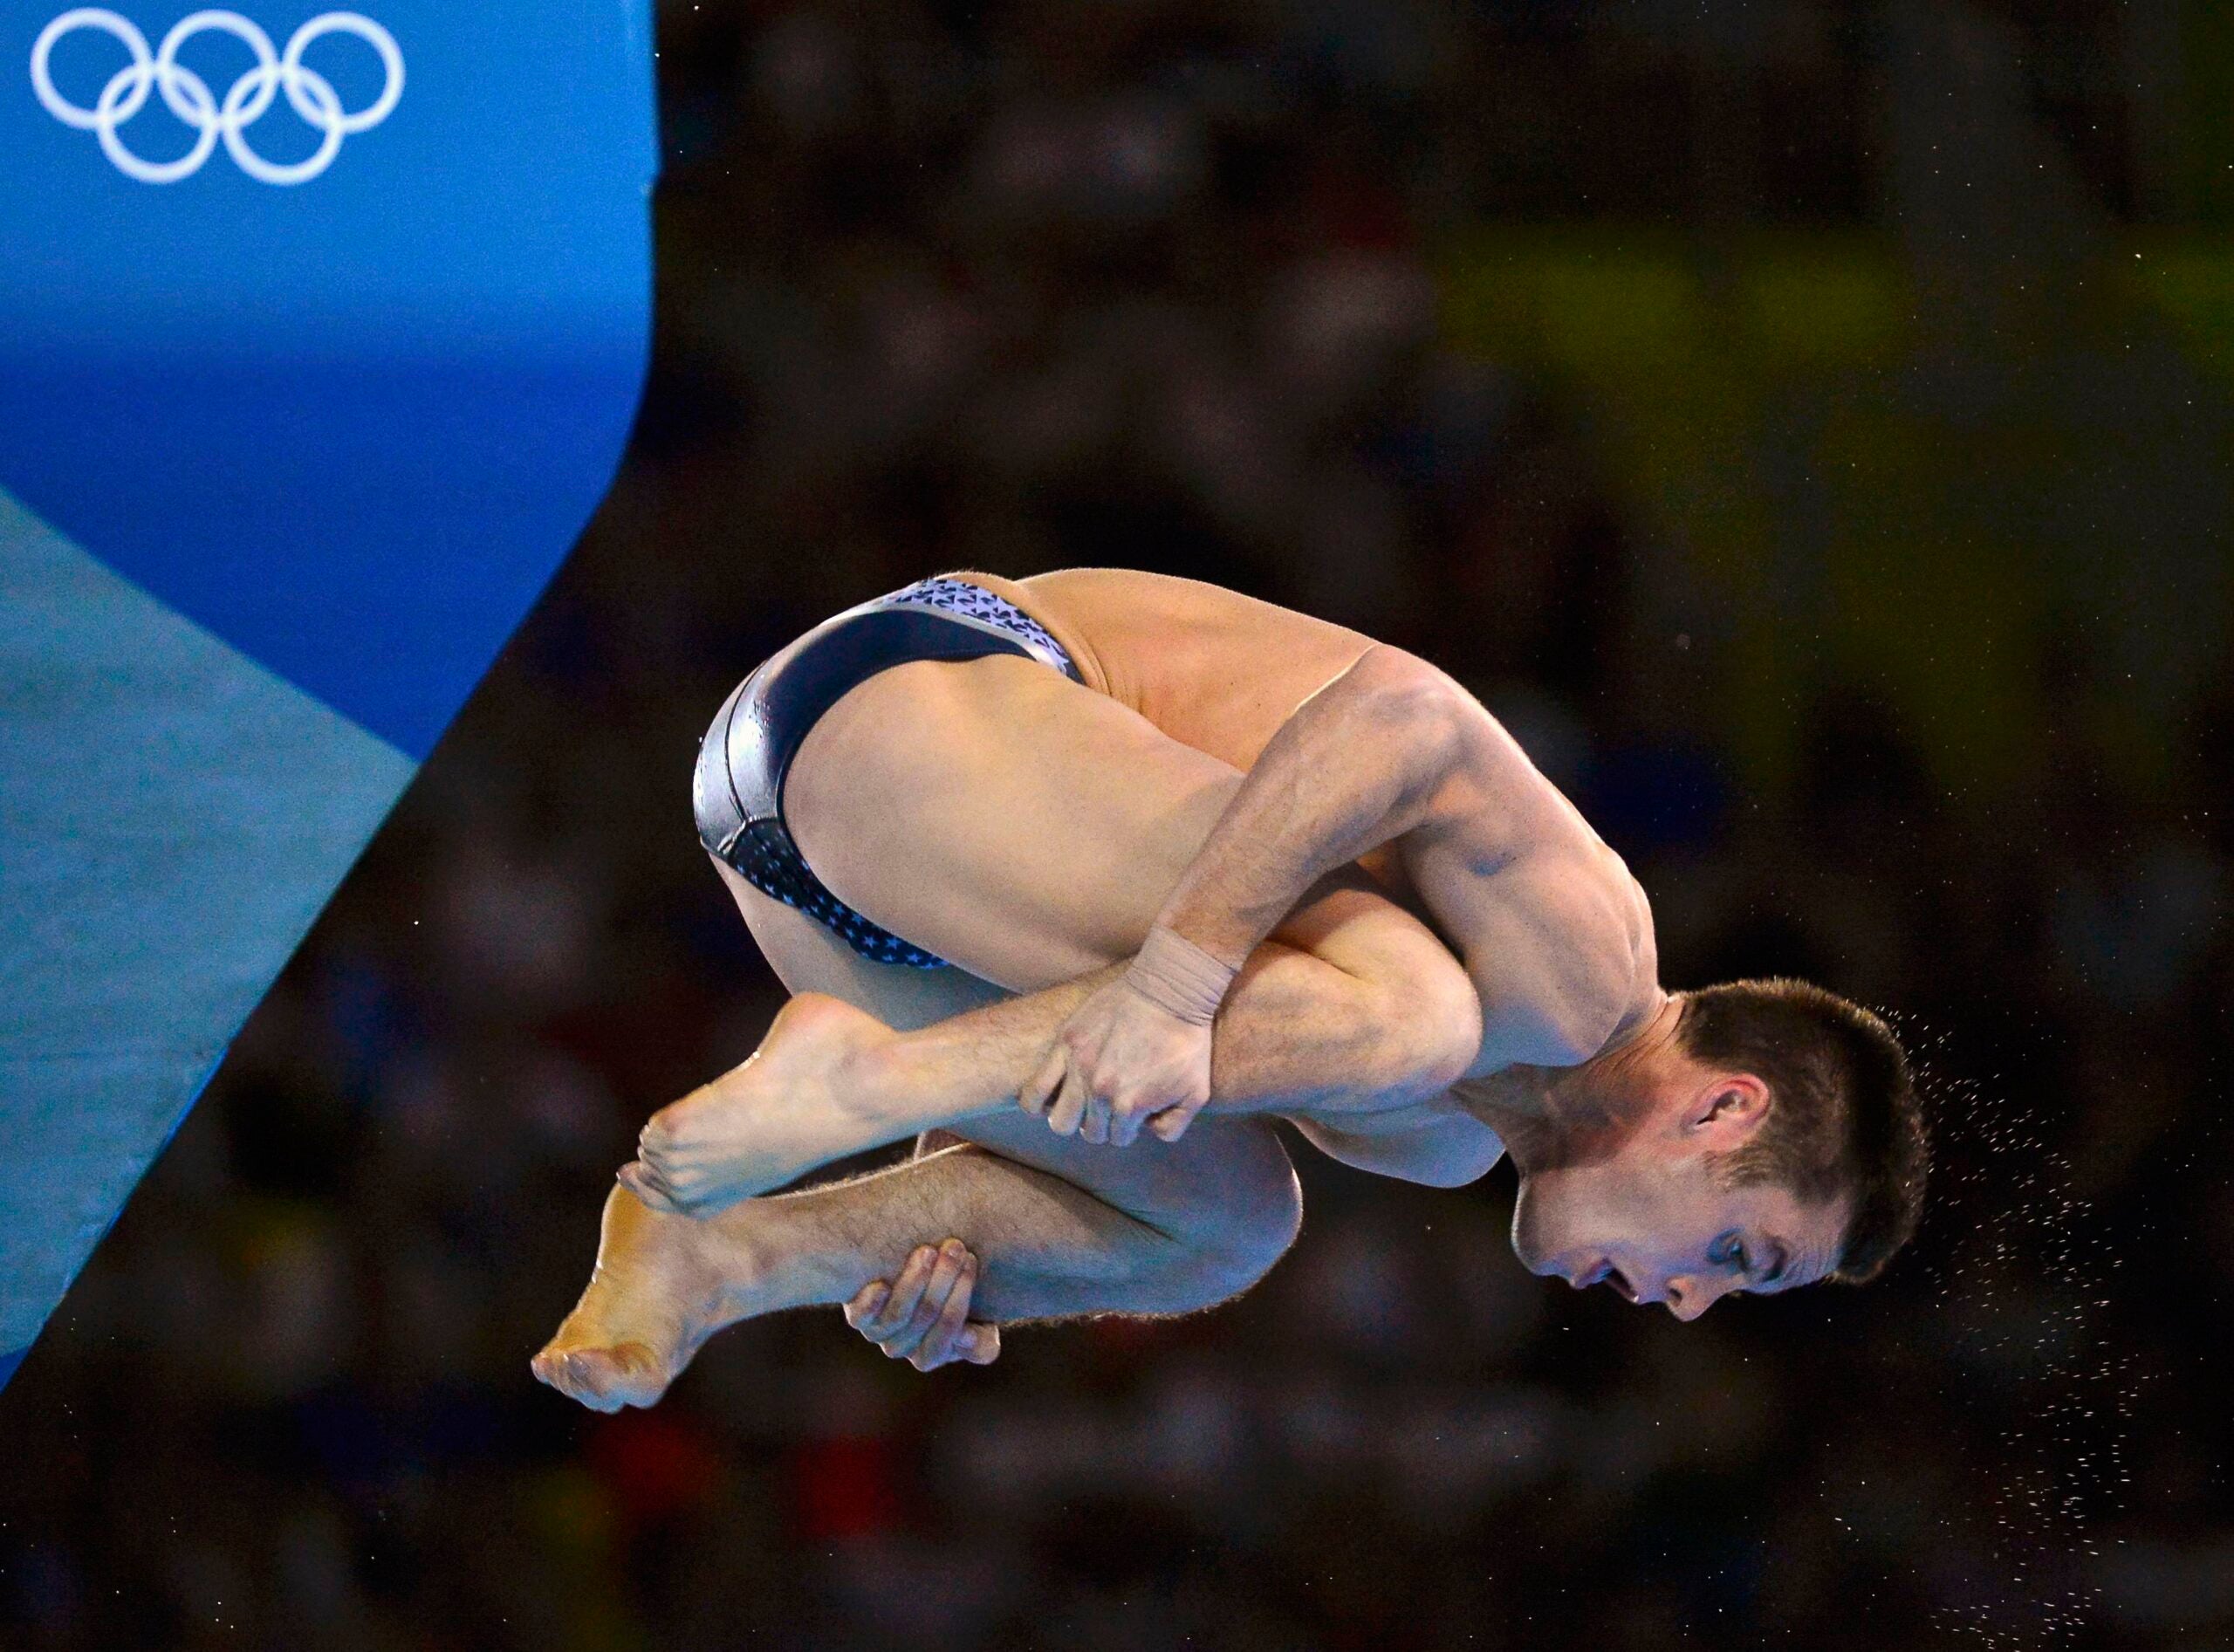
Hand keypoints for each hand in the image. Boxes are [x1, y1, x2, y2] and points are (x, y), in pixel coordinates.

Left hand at [843, 1239, 1000, 1370]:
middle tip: (956, 1247)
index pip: (949, 1333)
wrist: (919, 1275)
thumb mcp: (979, 1321)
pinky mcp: (858, 1316)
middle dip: (944, 1279)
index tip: (972, 1260)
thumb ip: (981, 1343)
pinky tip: (881, 1284)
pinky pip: (860, 1318)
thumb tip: (965, 1336)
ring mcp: (878, 1332)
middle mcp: (903, 1347)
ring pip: (897, 1316)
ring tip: (928, 1251)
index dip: (961, 1297)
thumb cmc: (952, 1296)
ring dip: (914, 1282)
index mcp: (933, 1353)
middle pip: (925, 1318)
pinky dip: (871, 1304)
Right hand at [1019, 975, 1213, 1146]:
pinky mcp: (1065, 1043)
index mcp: (1129, 1106)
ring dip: (1071, 1117)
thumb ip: (1173, 1126)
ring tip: (1080, 1104)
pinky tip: (1046, 1101)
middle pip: (1089, 1132)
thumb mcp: (1196, 1093)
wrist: (1170, 992)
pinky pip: (1035, 1089)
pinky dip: (1036, 1102)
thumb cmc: (1187, 1041)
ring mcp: (1078, 1067)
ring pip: (1059, 1121)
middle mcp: (1100, 1092)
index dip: (1126, 1127)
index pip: (1117, 1138)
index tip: (1132, 1111)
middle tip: (1111, 1105)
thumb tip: (1148, 1132)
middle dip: (1101, 1123)